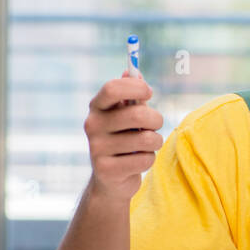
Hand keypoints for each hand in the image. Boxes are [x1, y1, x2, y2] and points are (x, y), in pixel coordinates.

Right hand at [83, 73, 163, 202]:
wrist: (110, 179)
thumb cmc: (124, 139)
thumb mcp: (126, 115)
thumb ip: (131, 95)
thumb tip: (132, 71)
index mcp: (97, 107)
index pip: (112, 88)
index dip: (136, 87)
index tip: (150, 92)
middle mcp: (92, 125)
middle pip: (137, 114)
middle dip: (156, 120)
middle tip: (155, 126)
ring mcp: (97, 148)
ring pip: (147, 139)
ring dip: (155, 142)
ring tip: (146, 146)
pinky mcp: (107, 170)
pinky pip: (145, 160)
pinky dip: (148, 160)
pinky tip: (136, 162)